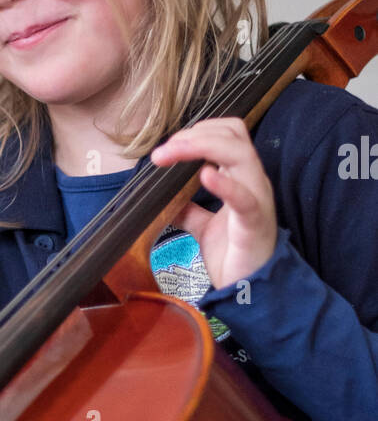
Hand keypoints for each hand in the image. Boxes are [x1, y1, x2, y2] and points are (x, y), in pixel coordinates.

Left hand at [150, 117, 277, 291]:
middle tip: (164, 151)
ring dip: (201, 147)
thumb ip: (189, 209)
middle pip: (234, 134)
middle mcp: (252, 180)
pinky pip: (245, 197)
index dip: (197, 131)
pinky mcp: (254, 222)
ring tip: (172, 154)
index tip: (168, 147)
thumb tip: (165, 200)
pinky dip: (225, 184)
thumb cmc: (234, 254)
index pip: (226, 133)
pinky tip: (205, 175)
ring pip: (240, 154)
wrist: (252, 289)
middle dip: (195, 133)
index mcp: (241, 177)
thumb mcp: (204, 227)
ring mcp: (256, 198)